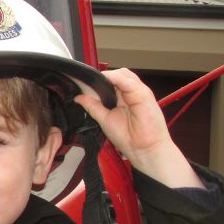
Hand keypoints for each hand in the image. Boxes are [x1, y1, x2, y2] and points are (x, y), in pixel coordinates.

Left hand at [75, 68, 200, 188]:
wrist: (144, 149)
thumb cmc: (128, 138)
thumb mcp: (105, 119)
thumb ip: (93, 106)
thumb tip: (78, 97)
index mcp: (123, 98)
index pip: (112, 81)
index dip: (99, 80)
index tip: (84, 81)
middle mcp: (131, 93)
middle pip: (118, 74)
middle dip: (104, 76)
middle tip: (89, 82)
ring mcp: (138, 92)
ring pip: (124, 74)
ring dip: (109, 76)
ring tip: (96, 81)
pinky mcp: (144, 94)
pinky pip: (129, 81)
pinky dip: (116, 78)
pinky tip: (107, 79)